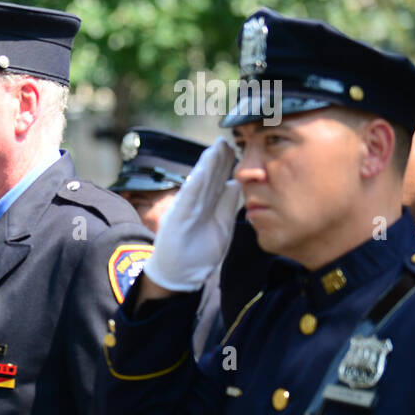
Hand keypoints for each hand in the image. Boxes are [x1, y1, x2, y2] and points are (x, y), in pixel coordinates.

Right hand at [143, 138, 241, 291]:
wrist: (179, 276)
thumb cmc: (198, 254)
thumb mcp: (221, 228)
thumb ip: (226, 206)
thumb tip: (234, 184)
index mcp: (206, 207)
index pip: (217, 181)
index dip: (225, 164)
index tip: (236, 147)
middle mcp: (194, 205)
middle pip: (208, 177)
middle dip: (217, 158)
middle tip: (227, 139)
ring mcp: (185, 211)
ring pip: (199, 183)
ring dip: (207, 165)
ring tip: (216, 147)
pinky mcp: (178, 219)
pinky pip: (188, 198)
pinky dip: (195, 183)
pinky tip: (202, 170)